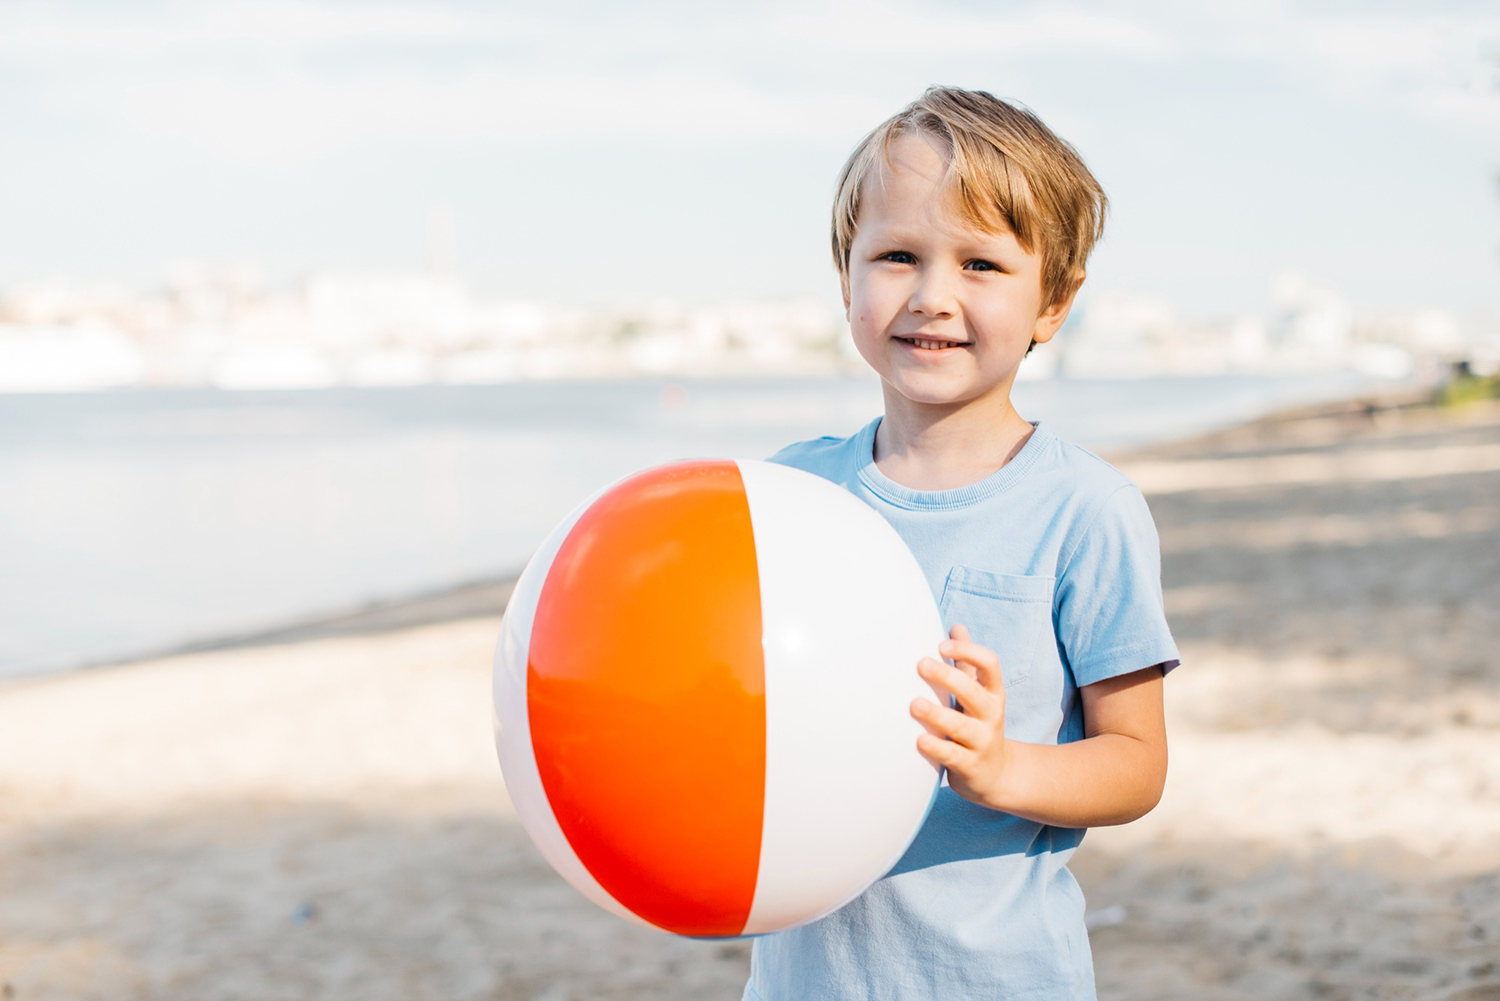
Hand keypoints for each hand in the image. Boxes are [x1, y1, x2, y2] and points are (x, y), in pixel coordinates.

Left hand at [910, 624, 1009, 808]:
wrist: (997, 774)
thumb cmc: (979, 722)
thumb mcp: (979, 692)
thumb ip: (967, 662)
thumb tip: (956, 627)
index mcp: (992, 692)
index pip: (990, 665)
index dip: (968, 652)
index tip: (942, 645)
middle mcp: (991, 715)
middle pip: (974, 692)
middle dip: (948, 677)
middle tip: (921, 664)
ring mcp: (982, 741)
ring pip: (962, 727)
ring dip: (938, 715)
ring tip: (915, 704)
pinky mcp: (971, 766)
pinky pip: (953, 757)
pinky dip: (937, 748)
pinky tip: (919, 739)